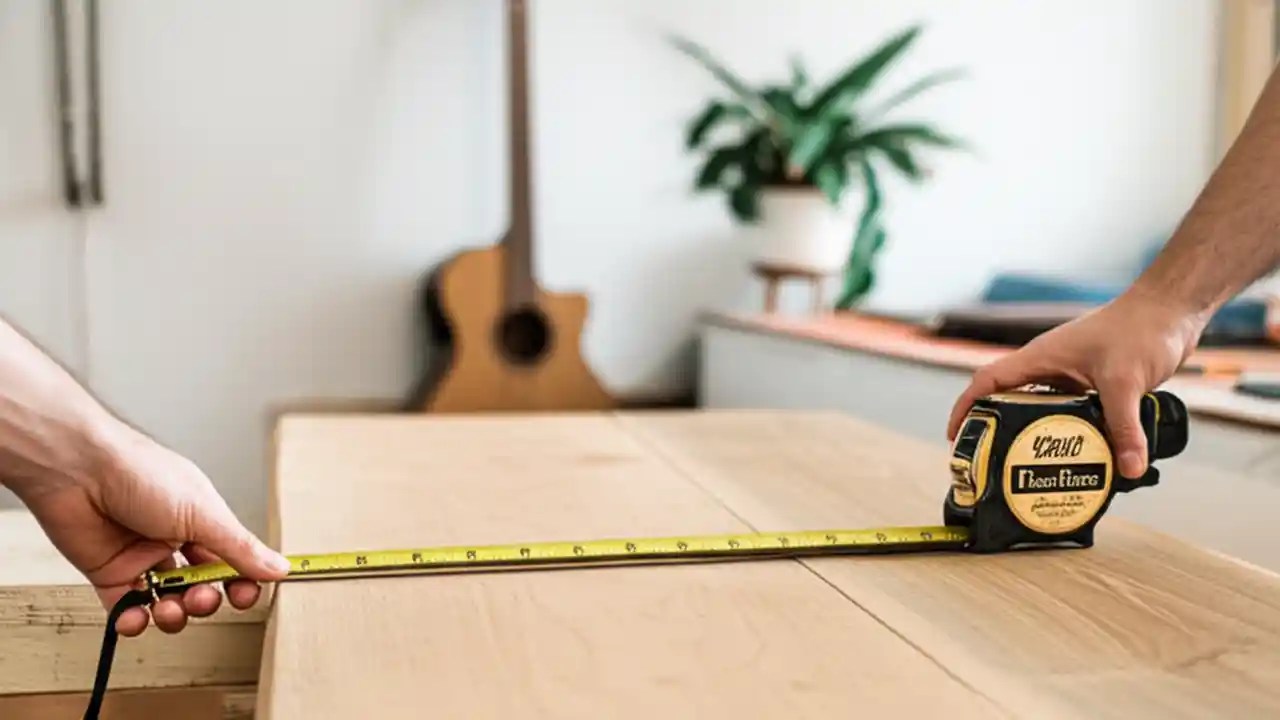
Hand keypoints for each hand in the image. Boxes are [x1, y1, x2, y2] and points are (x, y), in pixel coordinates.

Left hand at [10, 423, 289, 635]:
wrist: (77, 470)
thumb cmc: (140, 473)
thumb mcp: (203, 513)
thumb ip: (240, 548)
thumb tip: (279, 567)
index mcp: (202, 519)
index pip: (232, 559)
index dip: (242, 581)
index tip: (246, 596)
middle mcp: (173, 538)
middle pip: (201, 585)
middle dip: (206, 599)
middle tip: (202, 598)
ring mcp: (140, 556)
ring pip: (167, 600)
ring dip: (174, 613)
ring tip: (169, 609)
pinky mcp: (108, 572)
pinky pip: (125, 607)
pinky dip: (133, 619)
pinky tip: (138, 617)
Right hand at [947, 288, 1205, 477]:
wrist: (1171, 310)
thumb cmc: (1140, 328)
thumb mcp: (1126, 380)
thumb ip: (1124, 426)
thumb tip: (1128, 468)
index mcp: (1039, 358)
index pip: (987, 382)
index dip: (966, 408)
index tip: (957, 436)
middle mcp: (1048, 366)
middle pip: (1007, 400)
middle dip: (995, 429)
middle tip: (993, 461)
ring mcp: (1070, 374)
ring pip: (1040, 409)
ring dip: (1034, 434)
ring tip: (1032, 467)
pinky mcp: (1091, 382)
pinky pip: (1070, 412)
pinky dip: (1068, 432)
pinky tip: (1079, 453)